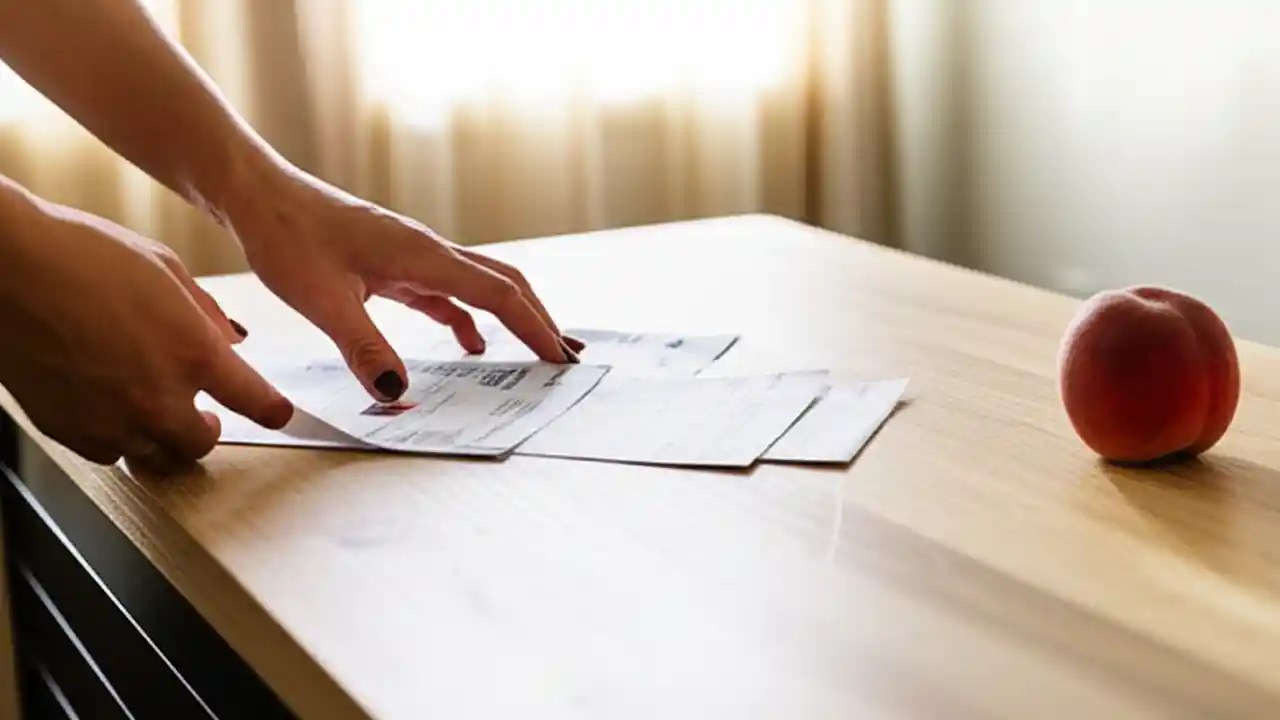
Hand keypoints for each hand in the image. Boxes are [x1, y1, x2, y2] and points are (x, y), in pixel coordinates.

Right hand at [0, 200, 292, 466]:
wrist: (2, 268)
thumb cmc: (81, 254)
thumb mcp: (164, 268)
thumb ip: (205, 313)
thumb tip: (230, 342)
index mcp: (194, 353)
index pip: (254, 401)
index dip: (272, 410)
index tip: (278, 414)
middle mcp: (157, 397)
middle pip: (202, 444)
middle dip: (207, 428)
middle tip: (204, 414)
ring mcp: (111, 420)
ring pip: (154, 454)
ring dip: (160, 435)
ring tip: (150, 407)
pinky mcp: (69, 430)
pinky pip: (108, 453)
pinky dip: (117, 438)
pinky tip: (110, 408)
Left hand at [225, 164, 578, 401]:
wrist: (259, 195)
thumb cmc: (287, 237)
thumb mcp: (323, 300)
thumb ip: (365, 348)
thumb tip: (398, 394)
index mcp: (422, 256)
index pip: (497, 294)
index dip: (534, 328)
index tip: (560, 358)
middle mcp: (429, 251)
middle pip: (505, 283)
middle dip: (539, 321)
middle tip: (565, 358)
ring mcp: (415, 255)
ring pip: (481, 285)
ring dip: (511, 317)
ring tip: (535, 352)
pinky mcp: (397, 263)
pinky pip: (448, 291)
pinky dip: (469, 317)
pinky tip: (471, 343)